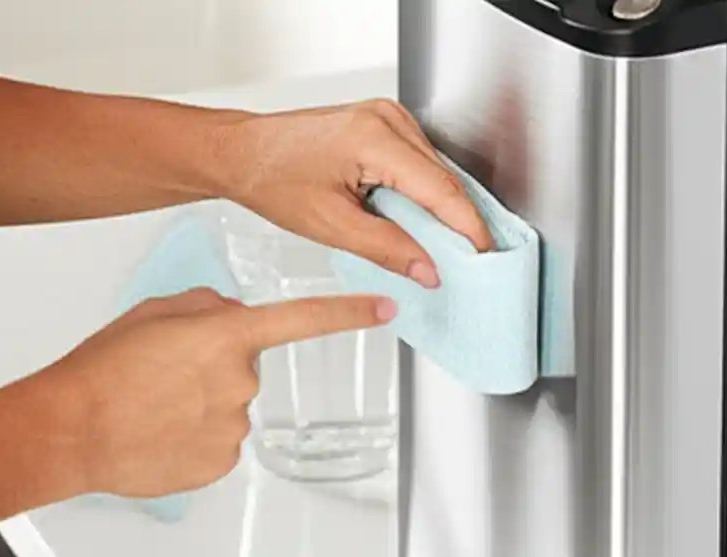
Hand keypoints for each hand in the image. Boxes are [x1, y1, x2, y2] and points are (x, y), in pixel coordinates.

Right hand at [43, 288, 395, 497]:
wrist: (70, 431)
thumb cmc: (102, 370)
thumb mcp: (154, 313)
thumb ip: (207, 309)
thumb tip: (233, 318)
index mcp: (226, 337)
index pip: (303, 320)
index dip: (349, 313)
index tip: (386, 309)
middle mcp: (240, 382)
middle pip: (244, 366)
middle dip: (213, 367)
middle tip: (162, 374)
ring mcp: (234, 427)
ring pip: (229, 406)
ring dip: (199, 404)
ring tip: (151, 406)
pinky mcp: (221, 463)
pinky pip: (217, 441)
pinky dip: (191, 437)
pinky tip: (157, 433)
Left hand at [221, 99, 494, 288]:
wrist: (242, 152)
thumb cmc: (272, 178)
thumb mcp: (330, 225)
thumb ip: (387, 248)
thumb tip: (429, 270)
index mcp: (375, 138)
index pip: (441, 190)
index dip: (468, 228)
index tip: (484, 257)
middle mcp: (387, 119)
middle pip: (444, 180)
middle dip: (459, 222)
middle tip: (468, 264)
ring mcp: (388, 116)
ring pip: (436, 172)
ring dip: (442, 209)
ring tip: (445, 249)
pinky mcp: (385, 123)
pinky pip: (420, 163)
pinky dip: (425, 194)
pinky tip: (420, 222)